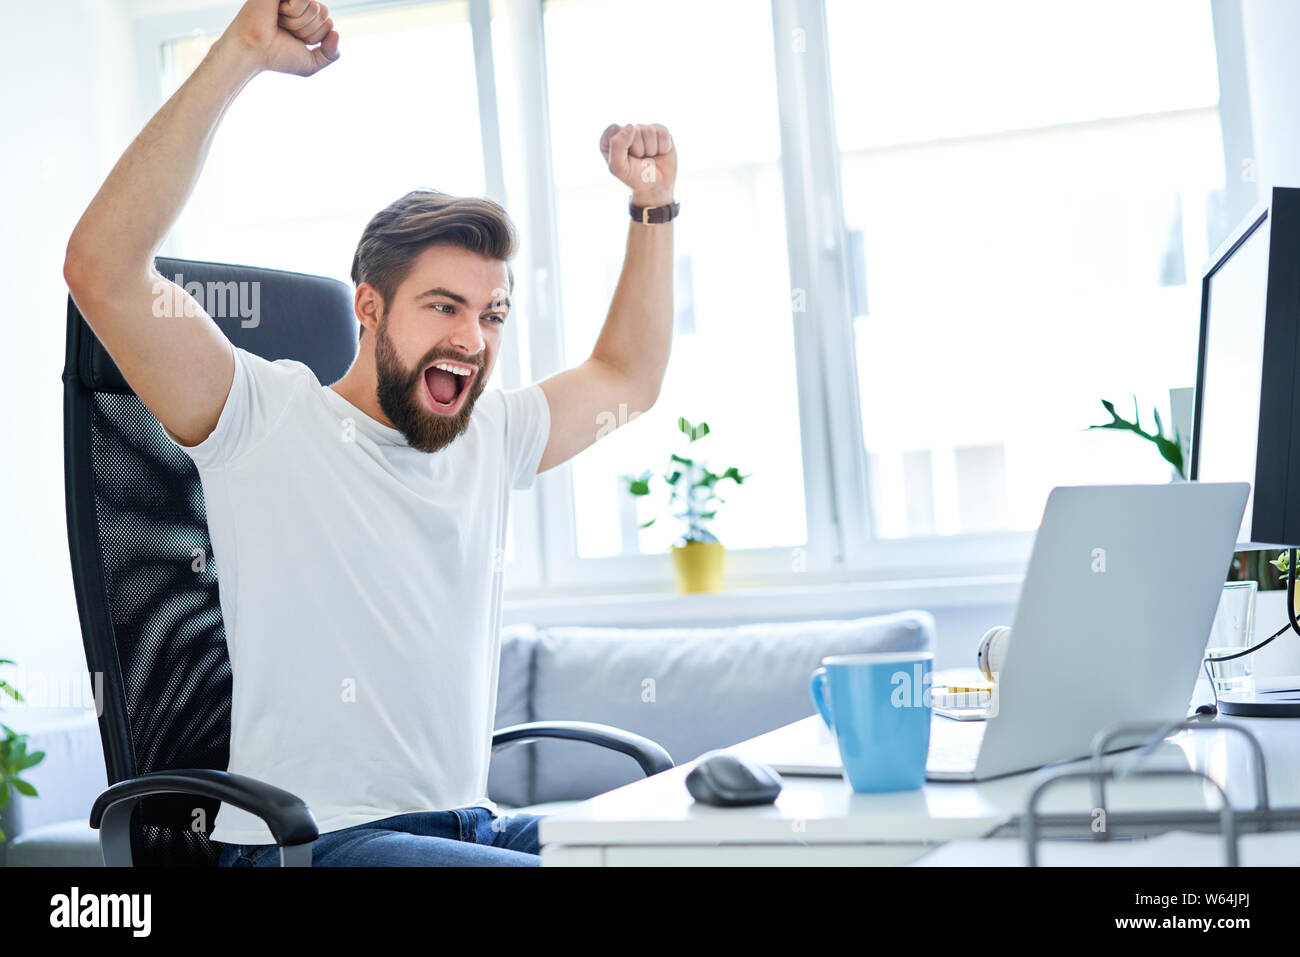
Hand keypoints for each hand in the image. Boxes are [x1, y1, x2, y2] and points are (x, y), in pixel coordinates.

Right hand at [220, 0, 340, 77]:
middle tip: (286, 31)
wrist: (253, 50)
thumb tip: (336, 32)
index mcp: (306, 16)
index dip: (315, 36)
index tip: (295, 39)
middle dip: (308, 30)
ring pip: (315, 7)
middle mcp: (298, 3)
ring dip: (297, 23)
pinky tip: (276, 12)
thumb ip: (332, 54)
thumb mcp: (311, 63)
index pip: (328, 22)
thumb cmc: (277, 56)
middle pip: (324, 13)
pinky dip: (292, 12)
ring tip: (279, 22)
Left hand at [599, 123, 676, 207]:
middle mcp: (627, 132)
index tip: (625, 159)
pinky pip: (662, 133)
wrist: (657, 187)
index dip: (622, 147)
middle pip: (634, 130)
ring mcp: (644, 130)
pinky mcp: (660, 132)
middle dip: (639, 149)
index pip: (614, 130)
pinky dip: (663, 147)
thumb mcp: (618, 167)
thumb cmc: (635, 177)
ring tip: (650, 158)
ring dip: (651, 149)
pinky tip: (660, 153)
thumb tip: (631, 126)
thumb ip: (617, 145)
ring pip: (649, 131)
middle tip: (640, 161)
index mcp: (610, 139)